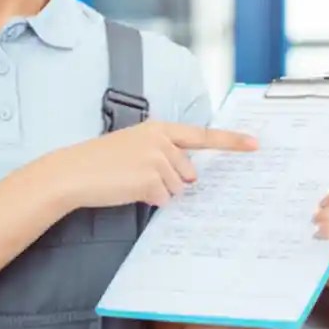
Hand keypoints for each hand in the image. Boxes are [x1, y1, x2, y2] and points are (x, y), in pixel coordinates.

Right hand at [36, 120, 258, 210]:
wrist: (74, 171)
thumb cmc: (101, 161)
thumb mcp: (134, 145)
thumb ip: (162, 152)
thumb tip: (186, 176)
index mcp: (159, 128)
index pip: (202, 135)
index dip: (231, 141)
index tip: (255, 144)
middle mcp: (161, 140)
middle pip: (189, 172)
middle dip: (172, 180)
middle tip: (141, 177)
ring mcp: (156, 159)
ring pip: (177, 187)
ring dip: (158, 191)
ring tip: (131, 181)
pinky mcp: (150, 179)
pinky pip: (163, 199)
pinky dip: (148, 200)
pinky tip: (129, 190)